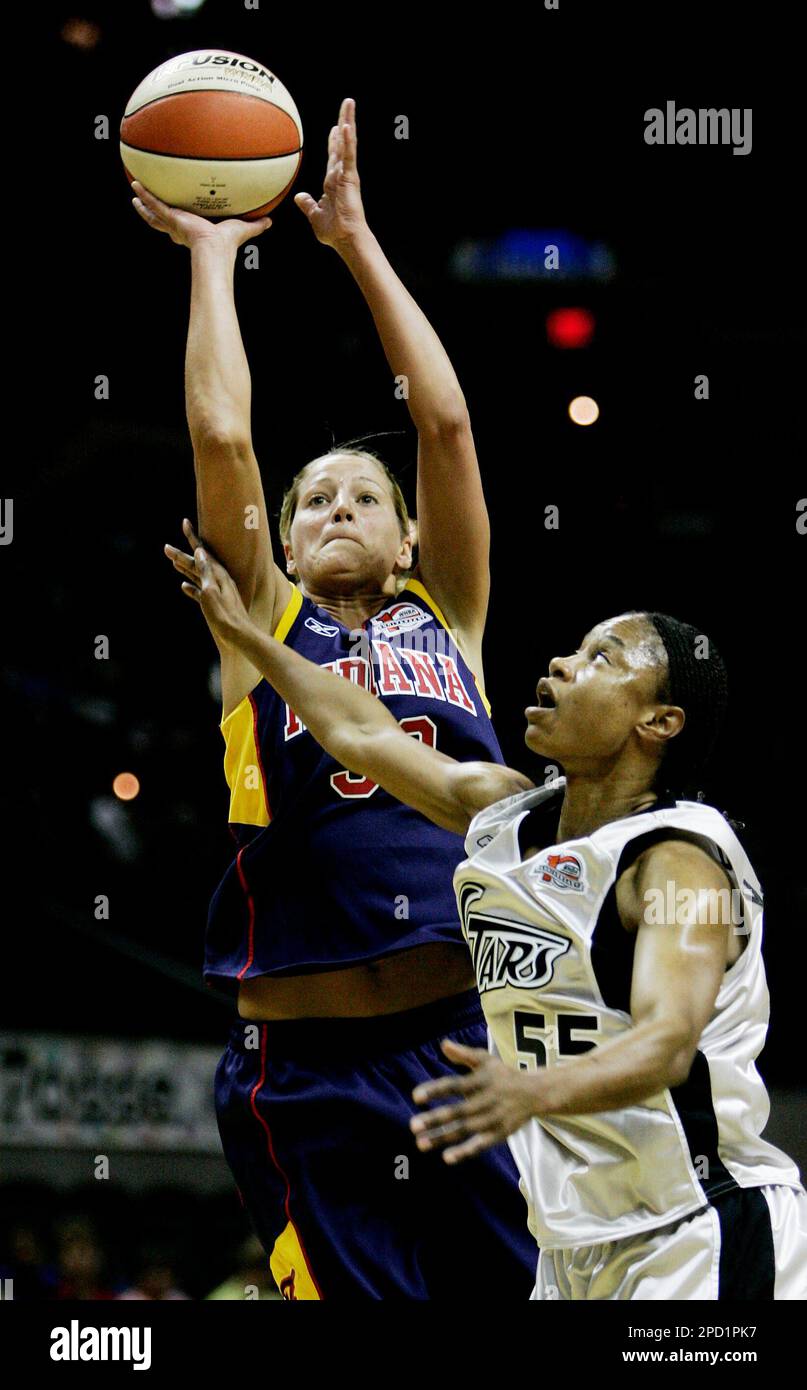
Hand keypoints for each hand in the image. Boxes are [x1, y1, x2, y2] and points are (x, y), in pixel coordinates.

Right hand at [131, 180, 271, 250]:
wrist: (215, 249)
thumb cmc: (227, 245)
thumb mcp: (242, 229)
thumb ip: (255, 225)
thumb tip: (271, 221)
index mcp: (193, 233)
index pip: (181, 227)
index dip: (176, 223)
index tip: (174, 216)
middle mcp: (180, 229)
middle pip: (162, 221)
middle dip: (153, 213)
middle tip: (145, 204)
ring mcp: (173, 224)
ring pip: (153, 213)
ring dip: (143, 204)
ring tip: (134, 192)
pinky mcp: (171, 219)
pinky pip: (153, 204)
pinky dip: (144, 195)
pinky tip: (135, 185)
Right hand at [164, 518, 251, 647]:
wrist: (237, 637)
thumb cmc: (225, 616)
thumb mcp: (213, 592)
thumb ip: (207, 572)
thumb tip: (200, 552)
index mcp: (218, 575)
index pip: (202, 551)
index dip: (192, 537)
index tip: (184, 522)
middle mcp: (217, 581)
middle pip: (196, 564)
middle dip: (181, 555)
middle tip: (166, 548)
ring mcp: (215, 593)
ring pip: (196, 576)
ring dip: (185, 568)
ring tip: (173, 561)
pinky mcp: (213, 605)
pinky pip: (199, 592)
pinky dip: (190, 588)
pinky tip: (183, 587)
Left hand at [294, 97, 367, 248]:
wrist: (345, 239)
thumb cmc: (334, 232)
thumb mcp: (315, 215)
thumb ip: (308, 204)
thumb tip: (299, 196)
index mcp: (333, 181)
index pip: (334, 156)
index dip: (335, 141)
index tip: (335, 128)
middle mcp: (341, 174)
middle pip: (342, 143)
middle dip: (344, 122)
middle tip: (347, 104)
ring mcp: (347, 174)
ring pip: (347, 142)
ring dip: (348, 121)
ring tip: (349, 103)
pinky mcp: (350, 177)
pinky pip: (348, 155)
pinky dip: (347, 141)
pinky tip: (345, 125)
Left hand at [409, 1039, 538, 1162]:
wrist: (535, 1092)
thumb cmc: (503, 1074)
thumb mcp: (486, 1059)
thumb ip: (464, 1054)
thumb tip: (442, 1044)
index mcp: (480, 1080)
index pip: (454, 1085)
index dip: (435, 1090)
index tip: (415, 1096)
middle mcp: (486, 1100)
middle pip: (458, 1111)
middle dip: (435, 1119)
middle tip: (413, 1126)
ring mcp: (493, 1119)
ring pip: (465, 1130)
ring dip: (443, 1137)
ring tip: (420, 1144)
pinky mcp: (499, 1134)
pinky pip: (480, 1145)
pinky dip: (465, 1151)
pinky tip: (446, 1157)